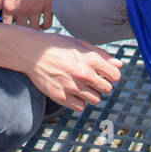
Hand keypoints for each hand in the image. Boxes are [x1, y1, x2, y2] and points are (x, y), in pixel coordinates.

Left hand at [0, 0, 59, 28]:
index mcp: (10, 6)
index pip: (6, 25)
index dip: (8, 27)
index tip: (9, 26)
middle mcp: (23, 10)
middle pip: (20, 29)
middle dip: (20, 29)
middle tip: (21, 26)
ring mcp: (37, 9)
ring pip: (34, 29)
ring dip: (32, 29)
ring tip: (31, 25)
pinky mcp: (49, 5)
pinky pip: (48, 22)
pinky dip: (45, 25)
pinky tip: (42, 22)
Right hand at [0, 24, 121, 111]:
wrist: (31, 52)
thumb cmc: (56, 46)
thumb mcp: (80, 44)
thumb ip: (101, 55)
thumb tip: (119, 65)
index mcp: (91, 59)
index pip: (115, 76)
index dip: (111, 75)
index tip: (104, 74)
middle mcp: (84, 74)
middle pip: (106, 89)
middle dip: (101, 85)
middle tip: (91, 79)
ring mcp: (72, 87)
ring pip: (95, 100)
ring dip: (91, 94)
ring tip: (81, 85)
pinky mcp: (61, 97)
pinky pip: (80, 107)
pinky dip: (79, 102)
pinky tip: (73, 92)